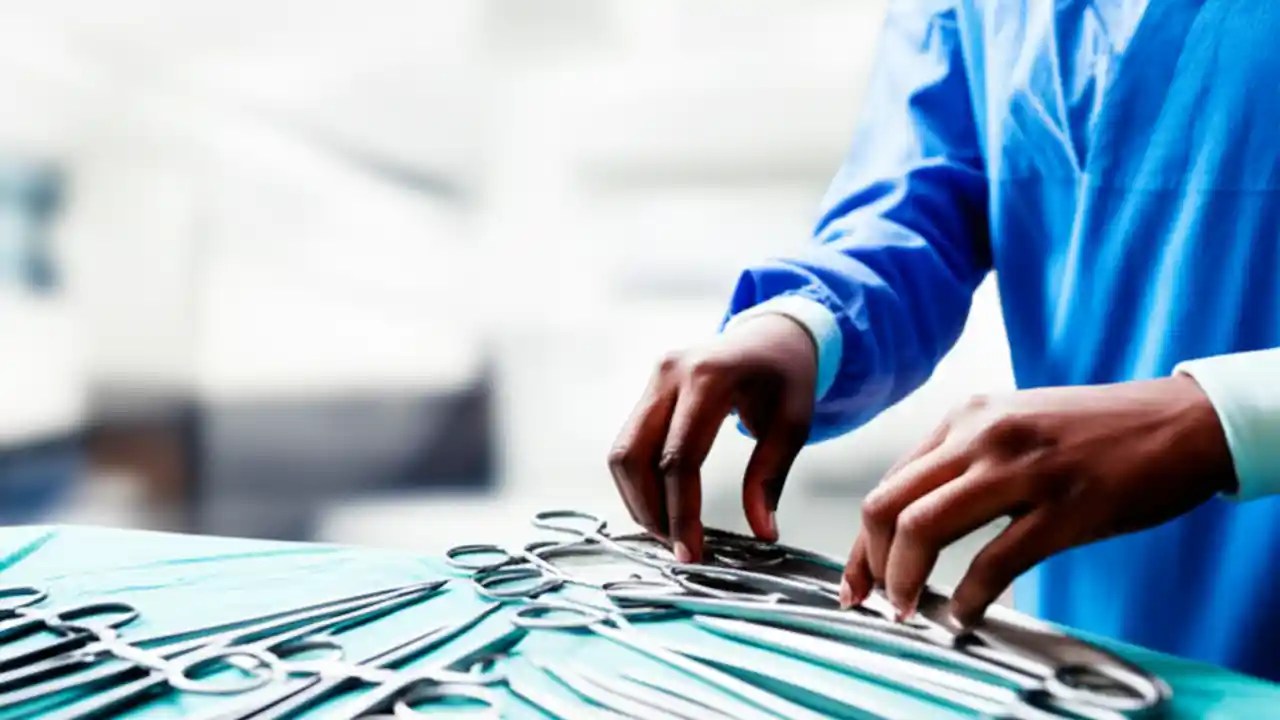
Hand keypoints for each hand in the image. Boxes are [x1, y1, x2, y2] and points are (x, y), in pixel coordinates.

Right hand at [608, 314, 817, 561]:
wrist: (772, 332)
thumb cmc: (787, 375)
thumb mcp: (794, 422)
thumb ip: (771, 475)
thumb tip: (762, 532)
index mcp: (708, 378)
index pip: (678, 459)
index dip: (680, 512)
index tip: (691, 554)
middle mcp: (669, 374)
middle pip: (633, 457)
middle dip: (650, 511)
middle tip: (677, 549)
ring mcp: (653, 379)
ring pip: (621, 453)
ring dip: (638, 500)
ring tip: (669, 532)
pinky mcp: (648, 390)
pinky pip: (628, 443)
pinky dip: (639, 482)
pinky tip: (663, 506)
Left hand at [841, 376, 1234, 624]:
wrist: (1180, 422)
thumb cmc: (1094, 432)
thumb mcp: (1012, 425)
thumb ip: (961, 462)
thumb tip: (909, 522)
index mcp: (965, 418)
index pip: (888, 483)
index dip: (863, 539)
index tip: (858, 577)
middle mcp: (982, 436)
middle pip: (888, 504)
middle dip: (871, 561)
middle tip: (877, 598)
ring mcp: (1021, 471)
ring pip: (924, 528)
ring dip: (904, 579)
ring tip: (909, 609)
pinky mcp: (1064, 508)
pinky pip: (993, 563)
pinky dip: (968, 598)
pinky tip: (966, 613)